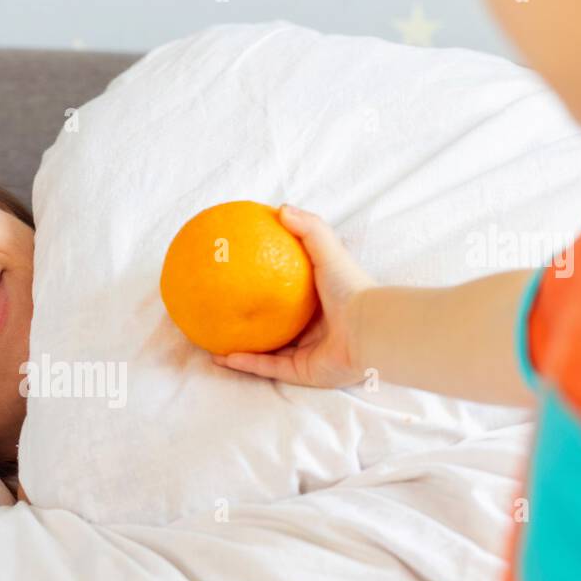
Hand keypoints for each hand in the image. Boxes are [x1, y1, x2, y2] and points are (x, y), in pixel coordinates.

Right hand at [213, 204, 375, 387]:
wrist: (368, 329)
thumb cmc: (352, 289)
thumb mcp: (329, 251)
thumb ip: (309, 228)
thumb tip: (281, 208)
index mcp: (320, 302)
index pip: (289, 295)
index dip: (266, 289)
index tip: (241, 279)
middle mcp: (314, 328)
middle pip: (276, 326)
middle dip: (250, 323)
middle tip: (224, 314)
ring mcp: (308, 352)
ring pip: (267, 352)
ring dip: (240, 349)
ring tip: (213, 342)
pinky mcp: (303, 372)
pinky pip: (269, 368)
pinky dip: (246, 364)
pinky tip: (222, 357)